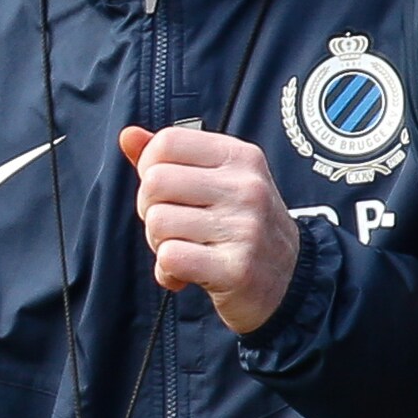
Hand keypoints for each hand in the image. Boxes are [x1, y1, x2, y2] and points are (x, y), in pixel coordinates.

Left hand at [121, 126, 300, 334]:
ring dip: (159, 243)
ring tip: (185, 250)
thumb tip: (128, 136)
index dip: (150, 168)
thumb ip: (171, 159)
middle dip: (150, 208)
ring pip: (158, 222)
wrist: (289, 281)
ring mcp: (245, 227)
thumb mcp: (217, 182)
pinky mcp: (237, 268)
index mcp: (240, 157)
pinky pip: (170, 258)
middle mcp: (247, 187)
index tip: (166, 193)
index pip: (167, 142)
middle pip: (155, 182)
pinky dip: (168, 271)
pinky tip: (186, 275)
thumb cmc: (242, 227)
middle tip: (172, 226)